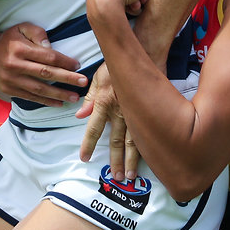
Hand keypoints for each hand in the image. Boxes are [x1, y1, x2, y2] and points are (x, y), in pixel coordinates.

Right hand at [0, 23, 86, 105]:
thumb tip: (50, 46)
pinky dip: (46, 101)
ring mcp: (11, 80)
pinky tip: (59, 103)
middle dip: (67, 78)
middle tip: (83, 82)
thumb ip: (37, 33)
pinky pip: (30, 97)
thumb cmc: (9, 39)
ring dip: (59, 94)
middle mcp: (14, 65)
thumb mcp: (21, 28)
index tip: (78, 65)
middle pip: (46, 73)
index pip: (47, 56)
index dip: (64, 61)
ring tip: (75, 97)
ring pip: (39, 89)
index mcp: (19, 48)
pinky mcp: (9, 90)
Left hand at [76, 64, 140, 180]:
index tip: (84, 158)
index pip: (94, 128)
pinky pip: (148, 134)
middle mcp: (121, 111)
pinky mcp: (150, 112)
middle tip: (115, 177)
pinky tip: (149, 160)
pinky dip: (147, 149)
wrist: (146, 52)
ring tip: (131, 175)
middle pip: (117, 141)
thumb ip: (90, 98)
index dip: (88, 144)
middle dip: (116, 160)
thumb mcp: (98, 77)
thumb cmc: (119, 64)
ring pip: (135, 142)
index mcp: (105, 102)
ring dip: (132, 160)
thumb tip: (79, 115)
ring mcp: (137, 112)